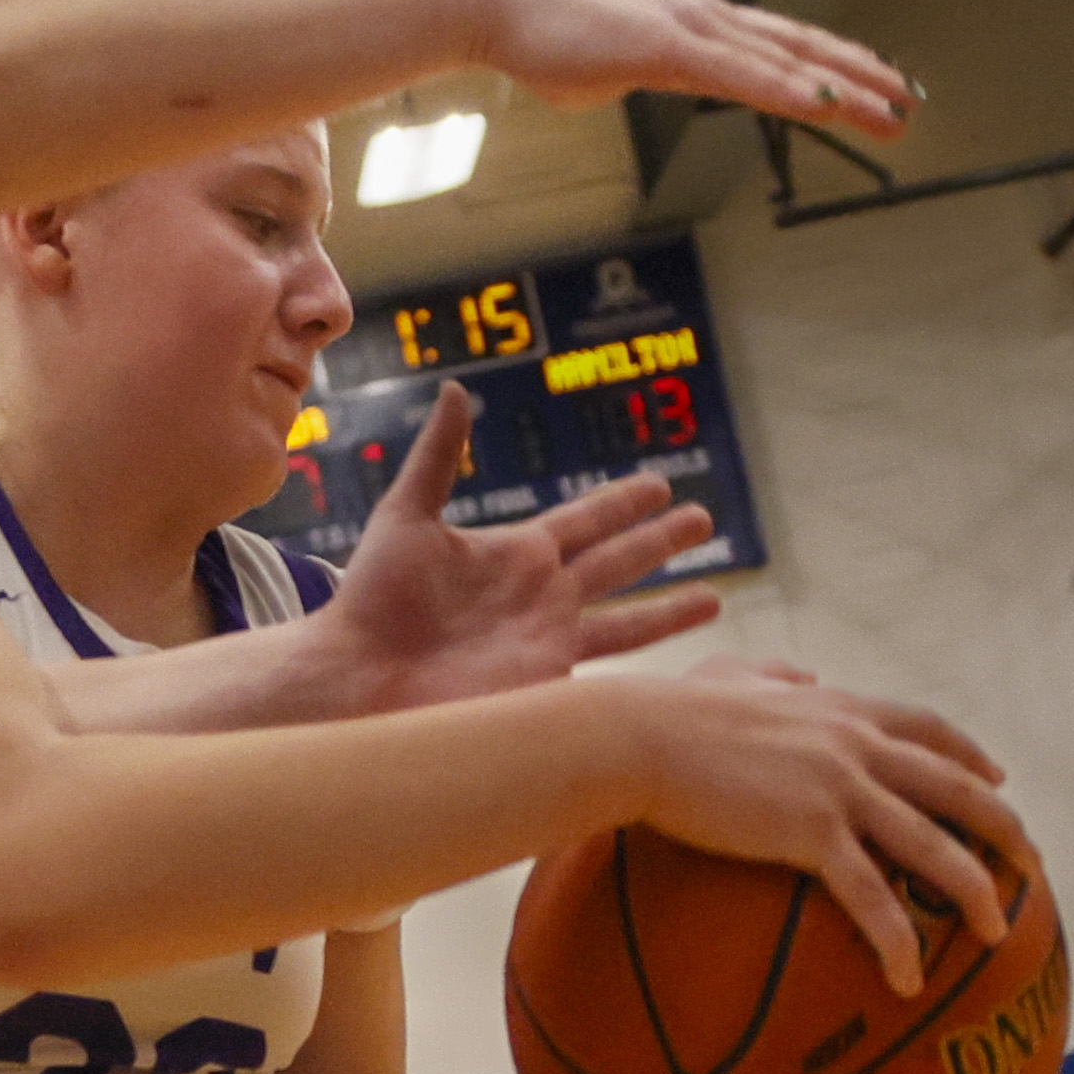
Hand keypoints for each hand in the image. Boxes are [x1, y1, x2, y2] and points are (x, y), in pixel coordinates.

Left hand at [324, 381, 720, 711]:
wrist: (358, 675)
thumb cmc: (372, 599)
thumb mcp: (406, 516)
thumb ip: (438, 457)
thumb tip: (453, 388)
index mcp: (516, 553)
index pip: (586, 520)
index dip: (623, 503)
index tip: (660, 483)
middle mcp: (541, 595)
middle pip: (619, 562)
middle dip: (661, 542)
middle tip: (703, 519)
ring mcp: (548, 641)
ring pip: (628, 620)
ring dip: (672, 608)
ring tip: (716, 597)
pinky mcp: (548, 684)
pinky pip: (608, 671)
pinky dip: (645, 666)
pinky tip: (675, 673)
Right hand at [458, 0, 914, 138]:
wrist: (497, 8)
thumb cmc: (539, 37)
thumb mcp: (600, 66)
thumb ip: (627, 73)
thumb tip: (619, 81)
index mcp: (691, 22)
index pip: (776, 44)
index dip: (829, 63)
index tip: (868, 84)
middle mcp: (705, 17)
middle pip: (799, 47)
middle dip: (861, 74)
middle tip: (909, 99)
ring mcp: (693, 28)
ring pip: (787, 61)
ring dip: (847, 87)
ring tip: (893, 109)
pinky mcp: (672, 47)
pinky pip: (746, 77)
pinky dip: (794, 91)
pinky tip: (831, 106)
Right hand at [618, 659, 1029, 997]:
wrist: (638, 737)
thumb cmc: (667, 711)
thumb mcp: (728, 675)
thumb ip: (771, 673)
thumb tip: (796, 672)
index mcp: (839, 709)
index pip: (927, 729)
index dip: (970, 755)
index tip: (997, 778)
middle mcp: (856, 745)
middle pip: (956, 788)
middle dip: (1002, 827)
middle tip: (1030, 863)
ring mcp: (840, 788)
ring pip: (934, 845)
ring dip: (976, 890)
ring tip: (1000, 930)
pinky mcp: (812, 832)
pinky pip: (871, 895)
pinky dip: (898, 938)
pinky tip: (908, 976)